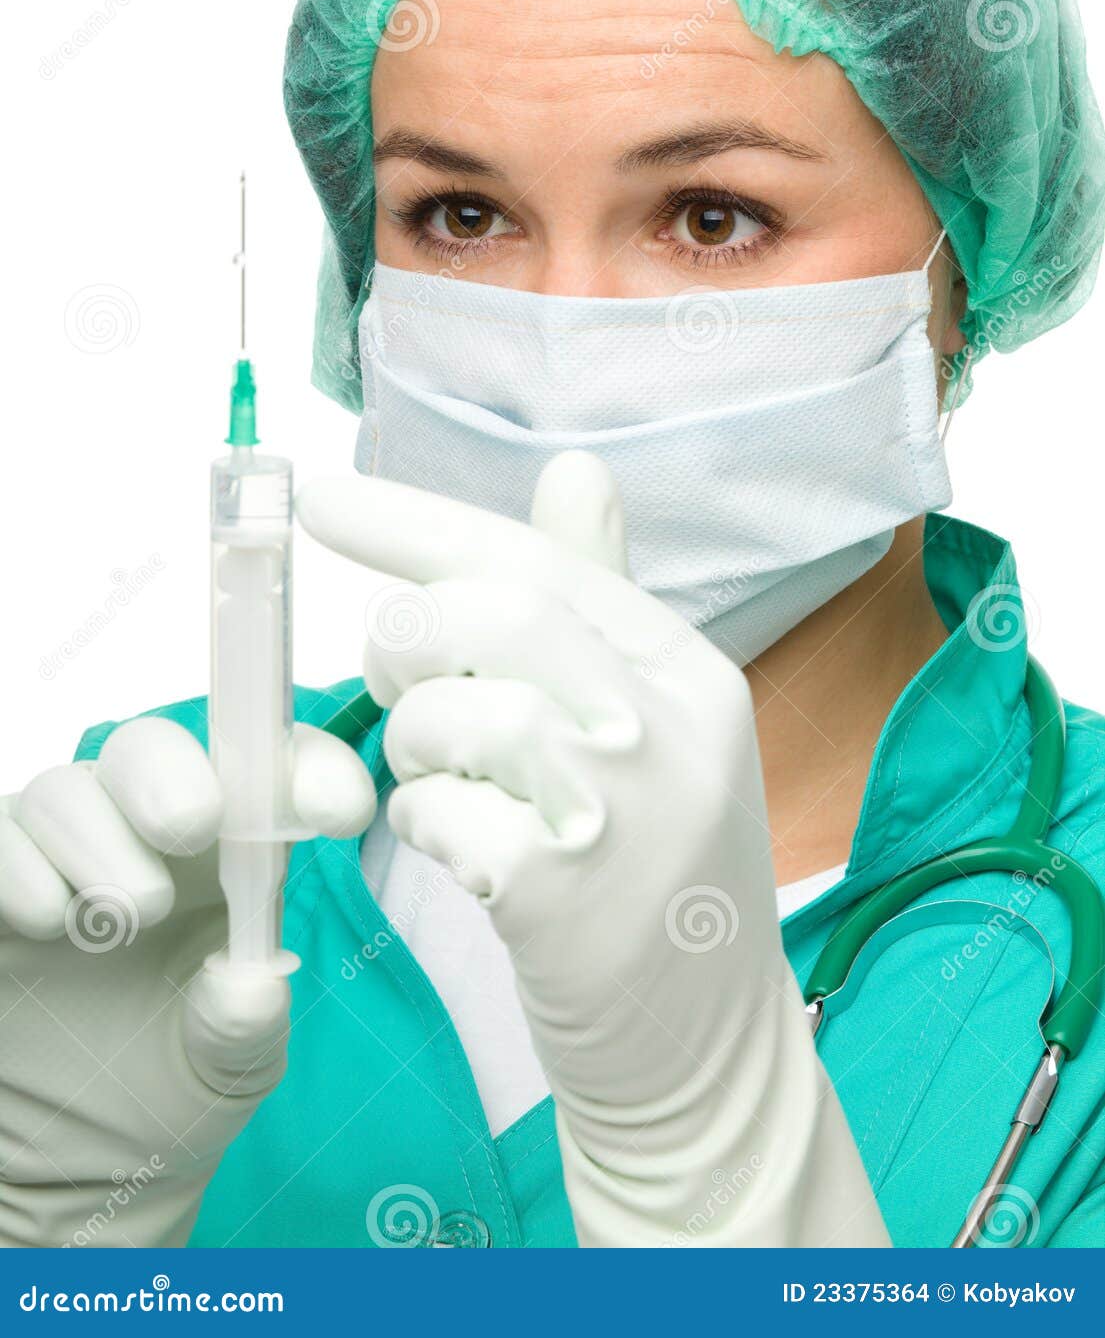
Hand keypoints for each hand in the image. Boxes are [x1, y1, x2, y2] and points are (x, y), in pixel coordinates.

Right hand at [0, 717, 373, 1246]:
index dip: (308, 770)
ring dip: (98, 835)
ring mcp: (58, 860)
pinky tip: (48, 918)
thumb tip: (248, 986)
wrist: (73, 1160)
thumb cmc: (167, 1084)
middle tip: (194, 826)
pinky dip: (17, 865)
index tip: (338, 809)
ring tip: (127, 912)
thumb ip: (246, 1029)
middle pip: (147, 748)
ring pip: (66, 789)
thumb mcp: (229, 1070)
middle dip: (173, 773)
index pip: (268, 776)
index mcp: (225, 855)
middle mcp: (140, 837)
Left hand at [298, 451, 887, 1245]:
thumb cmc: (655, 873)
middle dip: (408, 639)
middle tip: (392, 680)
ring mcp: (627, 812)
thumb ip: (601, 602)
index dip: (418, 522)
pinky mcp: (567, 896)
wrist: (707, 1051)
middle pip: (491, 617)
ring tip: (446, 780)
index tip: (325, 497)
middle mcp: (671, 726)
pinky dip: (427, 824)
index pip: (538, 560)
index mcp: (690, 670)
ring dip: (415, 745)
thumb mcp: (656, 727)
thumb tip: (575, 466)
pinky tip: (467, 850)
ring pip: (454, 713)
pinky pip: (439, 814)